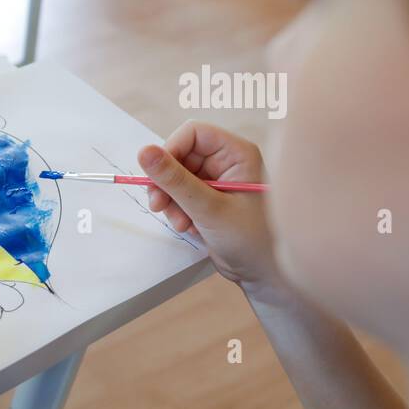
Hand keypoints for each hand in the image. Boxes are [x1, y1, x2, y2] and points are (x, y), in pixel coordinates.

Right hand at [138, 121, 281, 295]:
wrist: (264, 275)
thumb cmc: (251, 240)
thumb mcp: (208, 208)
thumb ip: (174, 180)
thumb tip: (143, 152)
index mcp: (237, 153)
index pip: (193, 134)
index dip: (170, 151)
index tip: (156, 177)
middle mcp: (228, 162)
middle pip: (180, 155)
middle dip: (167, 182)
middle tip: (158, 206)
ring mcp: (218, 181)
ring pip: (176, 177)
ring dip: (171, 200)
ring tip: (180, 223)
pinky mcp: (209, 199)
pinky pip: (181, 194)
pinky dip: (178, 210)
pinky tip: (189, 227)